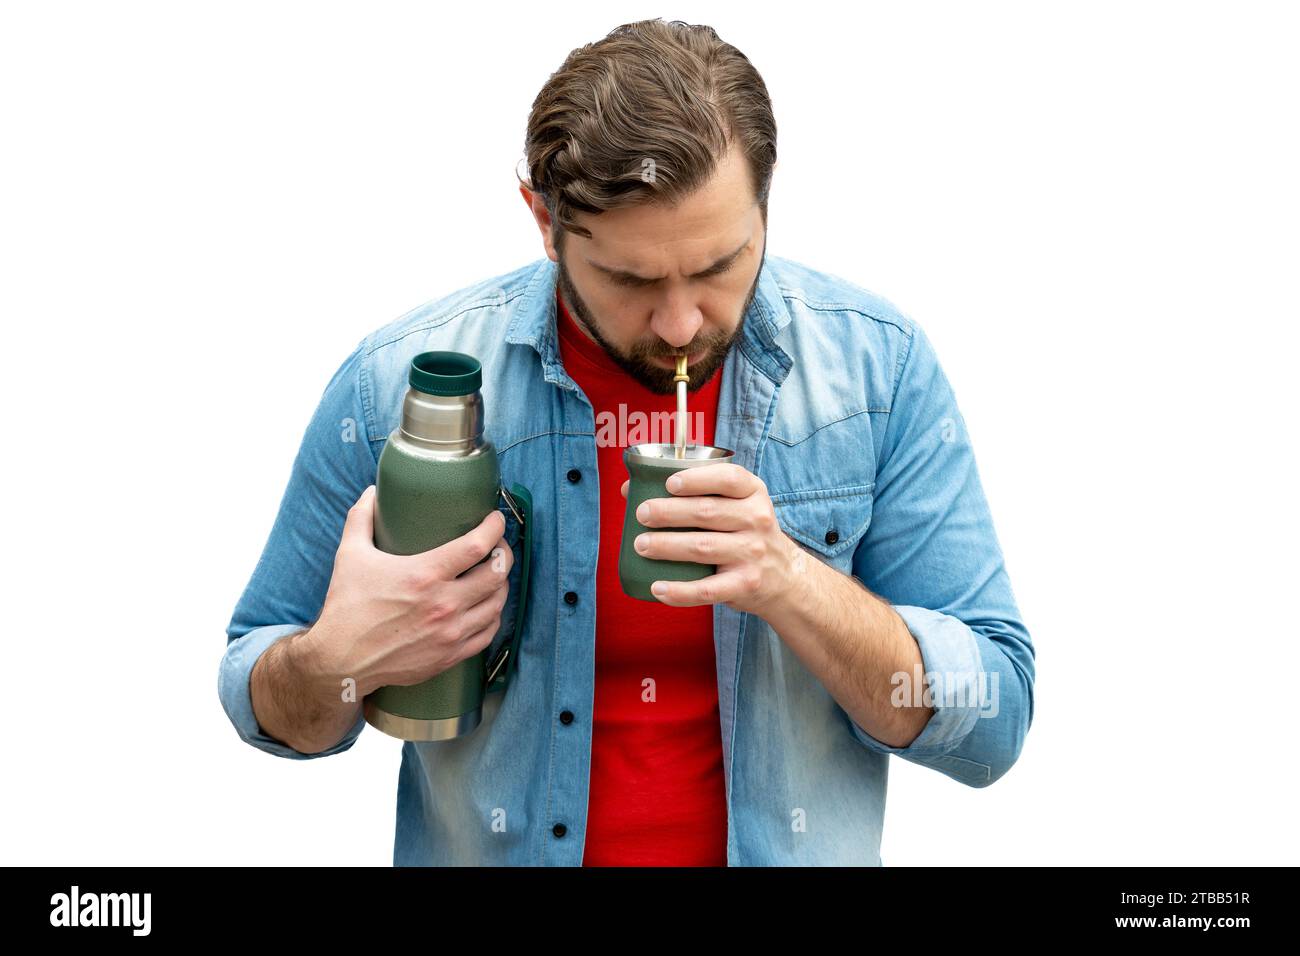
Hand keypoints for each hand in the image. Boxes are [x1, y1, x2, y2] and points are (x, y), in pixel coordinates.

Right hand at [309, 485, 513, 696]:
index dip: (494, 528)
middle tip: (498, 545)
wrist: (341, 661)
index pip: (477, 546)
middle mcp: (444, 604)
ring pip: (497, 603)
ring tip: (494, 574)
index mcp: (424, 574)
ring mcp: (451, 632)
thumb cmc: (346, 607)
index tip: (495, 520)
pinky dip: (493, 616)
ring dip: (501, 585)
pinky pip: (489, 633)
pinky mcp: (451, 655)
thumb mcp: (350, 555)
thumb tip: (372, 492)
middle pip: (497, 573)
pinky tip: (487, 606)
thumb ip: (361, 519)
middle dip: (503, 554)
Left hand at [619, 463, 801, 615]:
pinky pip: (707, 590)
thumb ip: (694, 493)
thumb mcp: (737, 506)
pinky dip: (679, 591)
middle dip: (669, 512)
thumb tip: (630, 488)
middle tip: (642, 513)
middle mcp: (757, 520)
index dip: (697, 478)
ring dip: (667, 546)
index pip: (729, 478)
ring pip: (703, 548)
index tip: (669, 483)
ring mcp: (752, 554)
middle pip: (707, 512)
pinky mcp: (745, 585)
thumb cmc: (746, 533)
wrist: (785, 578)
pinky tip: (657, 588)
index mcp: (754, 493)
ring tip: (640, 545)